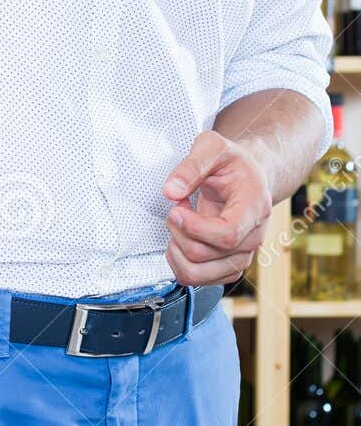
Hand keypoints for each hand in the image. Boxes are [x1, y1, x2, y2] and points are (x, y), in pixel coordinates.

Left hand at [162, 130, 271, 285]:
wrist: (249, 177)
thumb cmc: (232, 162)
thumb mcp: (212, 146)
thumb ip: (191, 165)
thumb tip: (171, 191)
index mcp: (255, 207)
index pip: (227, 236)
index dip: (195, 228)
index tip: (177, 210)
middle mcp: (253, 237)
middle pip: (205, 255)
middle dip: (178, 231)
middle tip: (176, 207)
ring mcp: (241, 256)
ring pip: (197, 274)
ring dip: (176, 249)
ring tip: (180, 223)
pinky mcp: (228, 266)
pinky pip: (196, 278)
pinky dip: (179, 260)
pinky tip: (183, 236)